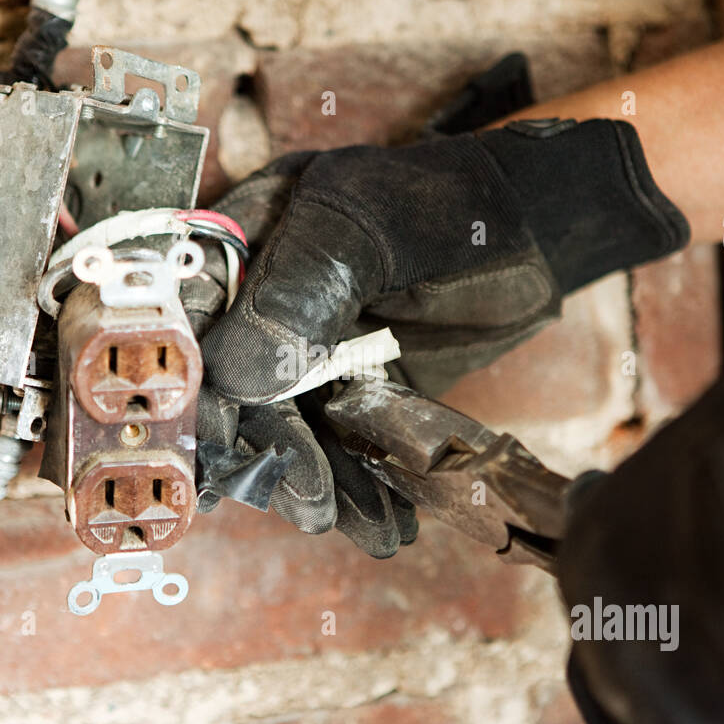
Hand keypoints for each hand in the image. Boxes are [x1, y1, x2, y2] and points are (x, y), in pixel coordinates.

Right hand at [191, 120, 686, 555]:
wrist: (536, 226)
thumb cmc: (448, 202)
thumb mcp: (364, 225)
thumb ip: (299, 288)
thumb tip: (236, 376)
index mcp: (241, 246)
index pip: (187, 330)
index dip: (192, 394)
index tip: (219, 452)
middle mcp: (262, 304)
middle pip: (233, 396)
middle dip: (268, 453)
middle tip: (309, 501)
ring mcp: (310, 351)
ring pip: (286, 431)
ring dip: (314, 483)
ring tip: (354, 521)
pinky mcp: (356, 388)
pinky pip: (339, 443)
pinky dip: (356, 485)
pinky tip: (383, 520)